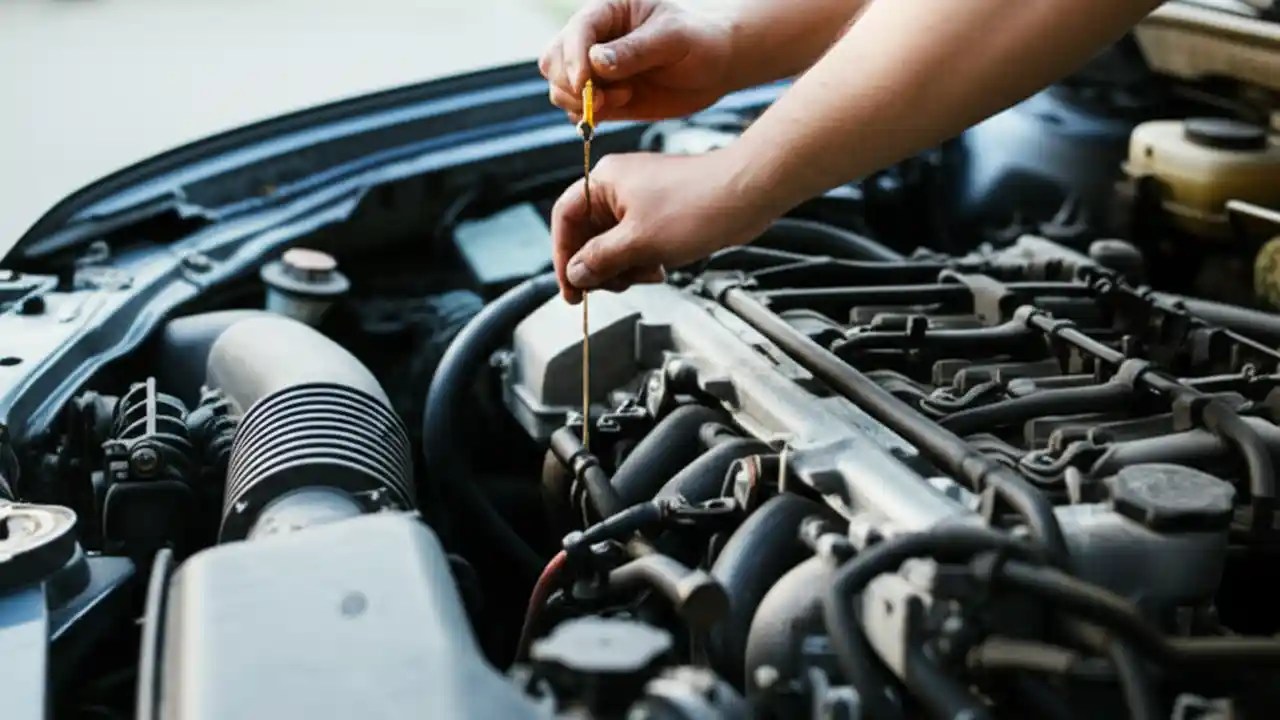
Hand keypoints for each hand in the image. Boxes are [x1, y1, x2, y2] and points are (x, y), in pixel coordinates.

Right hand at [539, 0, 734, 122]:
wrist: (716, 68)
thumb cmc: (699, 41)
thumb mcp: (673, 38)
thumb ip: (635, 50)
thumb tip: (595, 62)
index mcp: (608, 12)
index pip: (576, 31)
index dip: (574, 56)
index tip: (586, 82)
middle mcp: (594, 40)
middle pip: (554, 60)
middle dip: (571, 83)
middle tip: (604, 98)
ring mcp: (596, 71)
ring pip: (560, 88)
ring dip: (580, 102)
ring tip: (623, 99)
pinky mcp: (603, 97)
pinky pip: (577, 111)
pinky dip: (587, 117)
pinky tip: (618, 108)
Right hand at [550, 149, 774, 302]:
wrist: (747, 194)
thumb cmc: (696, 206)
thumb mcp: (638, 242)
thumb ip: (600, 260)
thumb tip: (575, 274)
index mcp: (604, 181)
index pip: (565, 219)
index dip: (563, 256)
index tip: (570, 289)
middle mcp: (618, 188)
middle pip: (587, 236)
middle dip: (601, 267)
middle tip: (615, 285)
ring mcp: (640, 201)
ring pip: (613, 245)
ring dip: (625, 268)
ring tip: (649, 273)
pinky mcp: (660, 214)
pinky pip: (637, 244)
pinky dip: (643, 261)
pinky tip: (661, 268)